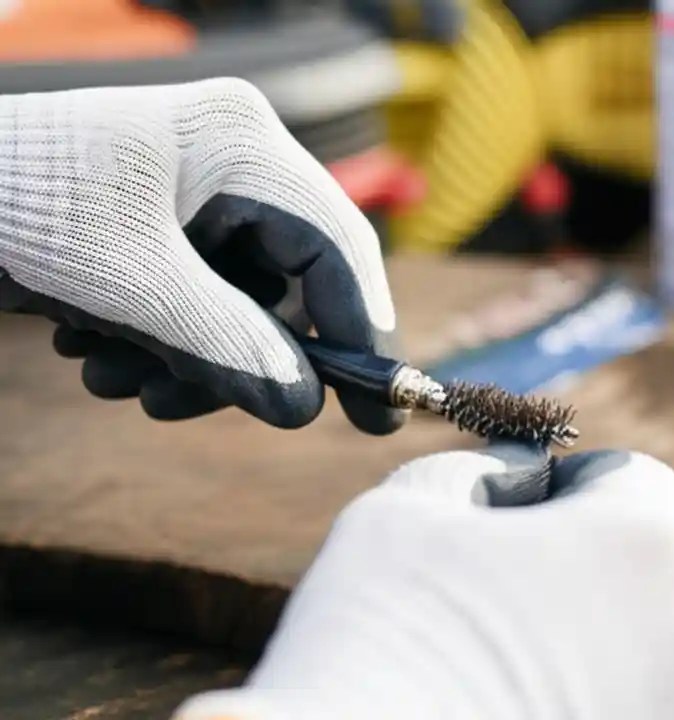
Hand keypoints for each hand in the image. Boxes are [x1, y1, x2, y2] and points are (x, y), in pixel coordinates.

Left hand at [0, 79, 401, 433]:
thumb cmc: (20, 211)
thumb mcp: (134, 291)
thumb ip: (233, 350)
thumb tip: (305, 409)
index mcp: (242, 145)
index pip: (338, 250)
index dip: (362, 336)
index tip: (376, 414)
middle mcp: (231, 157)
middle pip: (288, 280)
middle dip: (237, 353)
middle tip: (181, 405)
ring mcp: (195, 184)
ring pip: (239, 298)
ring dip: (184, 355)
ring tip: (112, 378)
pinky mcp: (161, 214)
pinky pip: (197, 291)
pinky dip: (158, 335)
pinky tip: (95, 347)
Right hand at [174, 445, 673, 719]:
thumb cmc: (377, 648)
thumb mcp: (404, 515)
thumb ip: (482, 472)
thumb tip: (519, 470)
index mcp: (643, 541)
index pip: (633, 481)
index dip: (572, 488)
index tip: (517, 516)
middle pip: (644, 573)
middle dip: (578, 575)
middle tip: (489, 606)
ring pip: (644, 656)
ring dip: (586, 651)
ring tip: (492, 678)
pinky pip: (637, 713)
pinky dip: (590, 710)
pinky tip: (509, 717)